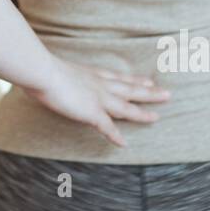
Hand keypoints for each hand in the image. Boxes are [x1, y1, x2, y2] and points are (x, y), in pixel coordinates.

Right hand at [25, 57, 169, 147]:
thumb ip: (63, 74)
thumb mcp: (58, 68)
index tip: (149, 81)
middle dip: (150, 92)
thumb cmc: (43, 67)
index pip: (120, 77)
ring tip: (156, 117)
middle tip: (167, 94)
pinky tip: (123, 143)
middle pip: (131, 89)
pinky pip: (107, 127)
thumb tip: (58, 78)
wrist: (42, 71)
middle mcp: (99, 85)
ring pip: (126, 107)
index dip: (135, 80)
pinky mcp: (90, 112)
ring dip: (142, 112)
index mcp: (92, 74)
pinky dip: (115, 135)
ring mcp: (97, 98)